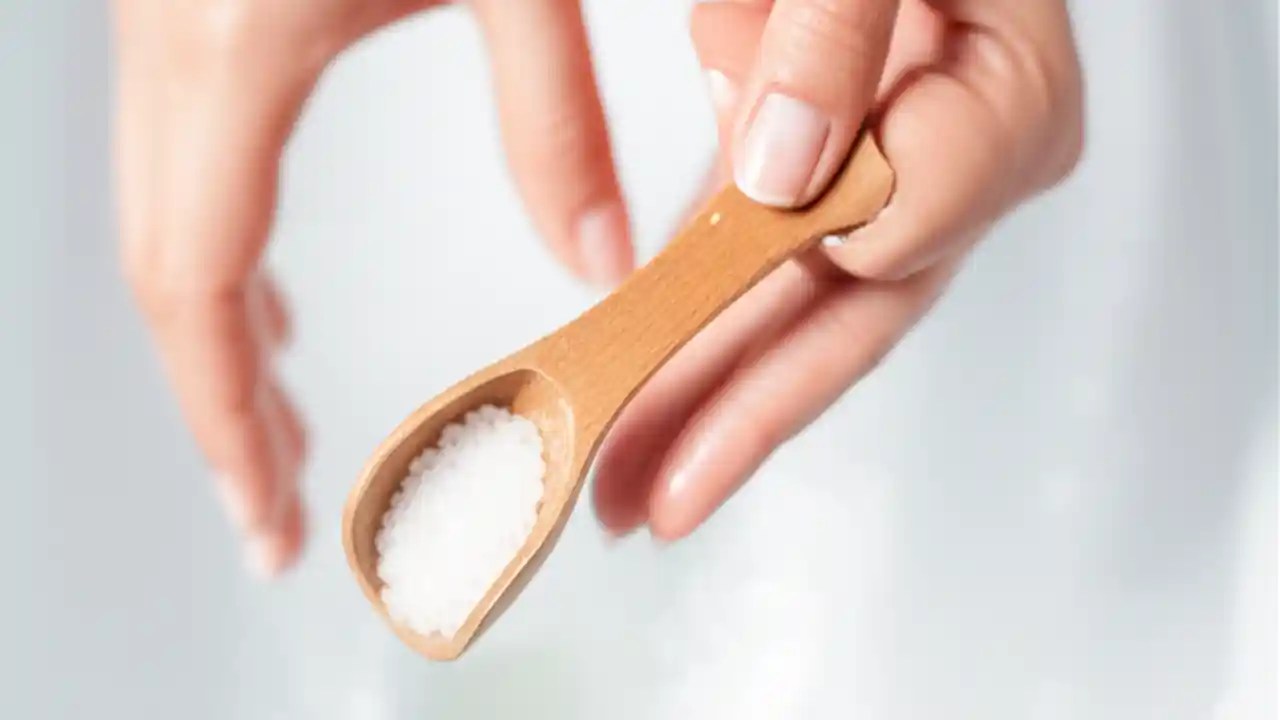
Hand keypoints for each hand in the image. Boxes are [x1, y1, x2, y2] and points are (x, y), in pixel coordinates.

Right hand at [114, 0, 633, 575]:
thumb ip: (556, 115)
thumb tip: (597, 258)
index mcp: (235, 40)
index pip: (195, 279)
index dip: (221, 416)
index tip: (263, 515)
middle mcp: (167, 30)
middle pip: (163, 268)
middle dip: (217, 404)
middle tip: (276, 507)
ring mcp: (163, 15)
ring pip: (163, 217)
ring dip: (214, 335)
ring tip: (278, 429)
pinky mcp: (193, 4)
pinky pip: (183, 162)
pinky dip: (218, 253)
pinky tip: (267, 298)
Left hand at [593, 0, 1082, 538]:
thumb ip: (839, 28)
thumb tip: (779, 166)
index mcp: (1004, 87)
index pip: (927, 207)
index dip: (828, 256)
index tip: (722, 295)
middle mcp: (962, 151)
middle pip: (850, 307)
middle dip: (739, 412)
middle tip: (641, 498)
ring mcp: (900, 177)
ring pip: (800, 313)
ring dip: (706, 399)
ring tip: (625, 482)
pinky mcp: (832, 180)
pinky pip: (768, 275)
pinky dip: (701, 328)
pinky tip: (650, 387)